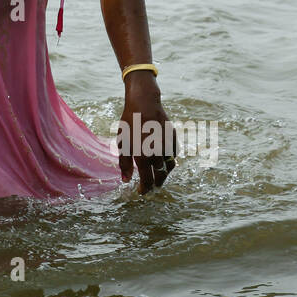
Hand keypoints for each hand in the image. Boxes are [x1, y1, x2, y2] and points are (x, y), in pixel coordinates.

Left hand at [116, 76, 176, 192]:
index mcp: (143, 158)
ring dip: (164, 173)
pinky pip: (173, 155)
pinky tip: (164, 160)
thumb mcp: (122, 143)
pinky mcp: (173, 139)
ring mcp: (167, 147)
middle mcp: (158, 155)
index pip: (147, 181)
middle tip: (152, 187)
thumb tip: (126, 180)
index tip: (143, 192)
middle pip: (160, 176)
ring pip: (169, 167)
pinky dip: (169, 160)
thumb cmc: (129, 123)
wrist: (144, 104)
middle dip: (156, 184)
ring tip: (159, 176)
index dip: (145, 189)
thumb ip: (125, 163)